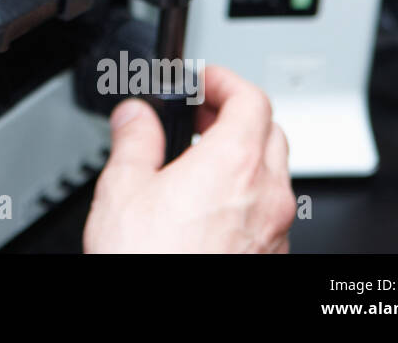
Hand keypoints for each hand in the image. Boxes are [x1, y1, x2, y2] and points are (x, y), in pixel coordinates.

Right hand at [82, 65, 295, 252]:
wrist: (169, 328)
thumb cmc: (149, 263)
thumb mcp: (123, 189)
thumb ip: (134, 140)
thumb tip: (135, 114)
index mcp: (233, 164)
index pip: (251, 98)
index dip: (225, 79)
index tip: (202, 79)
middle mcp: (266, 195)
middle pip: (271, 132)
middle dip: (237, 114)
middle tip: (201, 114)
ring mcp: (275, 231)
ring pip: (274, 174)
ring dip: (244, 156)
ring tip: (200, 161)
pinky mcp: (271, 258)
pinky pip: (269, 212)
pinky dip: (246, 195)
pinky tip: (209, 207)